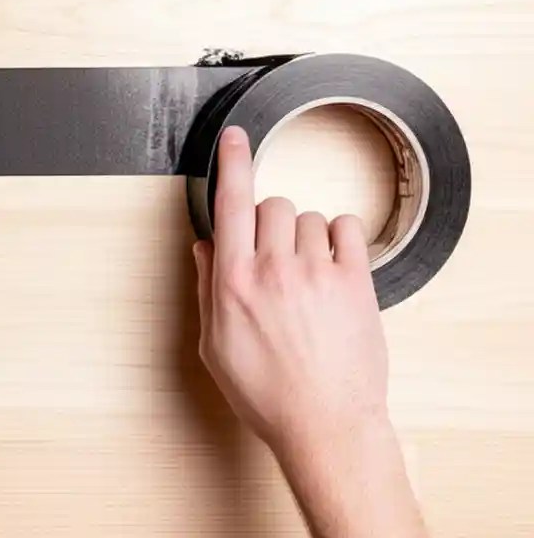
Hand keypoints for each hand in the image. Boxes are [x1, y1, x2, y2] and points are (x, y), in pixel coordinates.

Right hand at [192, 126, 388, 451]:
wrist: (325, 424)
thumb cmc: (267, 393)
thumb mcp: (215, 345)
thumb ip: (207, 288)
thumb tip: (205, 247)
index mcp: (234, 283)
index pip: (230, 205)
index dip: (231, 164)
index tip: (235, 138)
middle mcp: (275, 270)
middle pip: (272, 205)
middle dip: (268, 221)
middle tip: (273, 255)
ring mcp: (318, 274)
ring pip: (309, 217)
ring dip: (304, 235)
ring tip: (305, 274)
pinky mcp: (357, 282)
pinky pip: (347, 228)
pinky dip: (339, 237)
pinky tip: (332, 266)